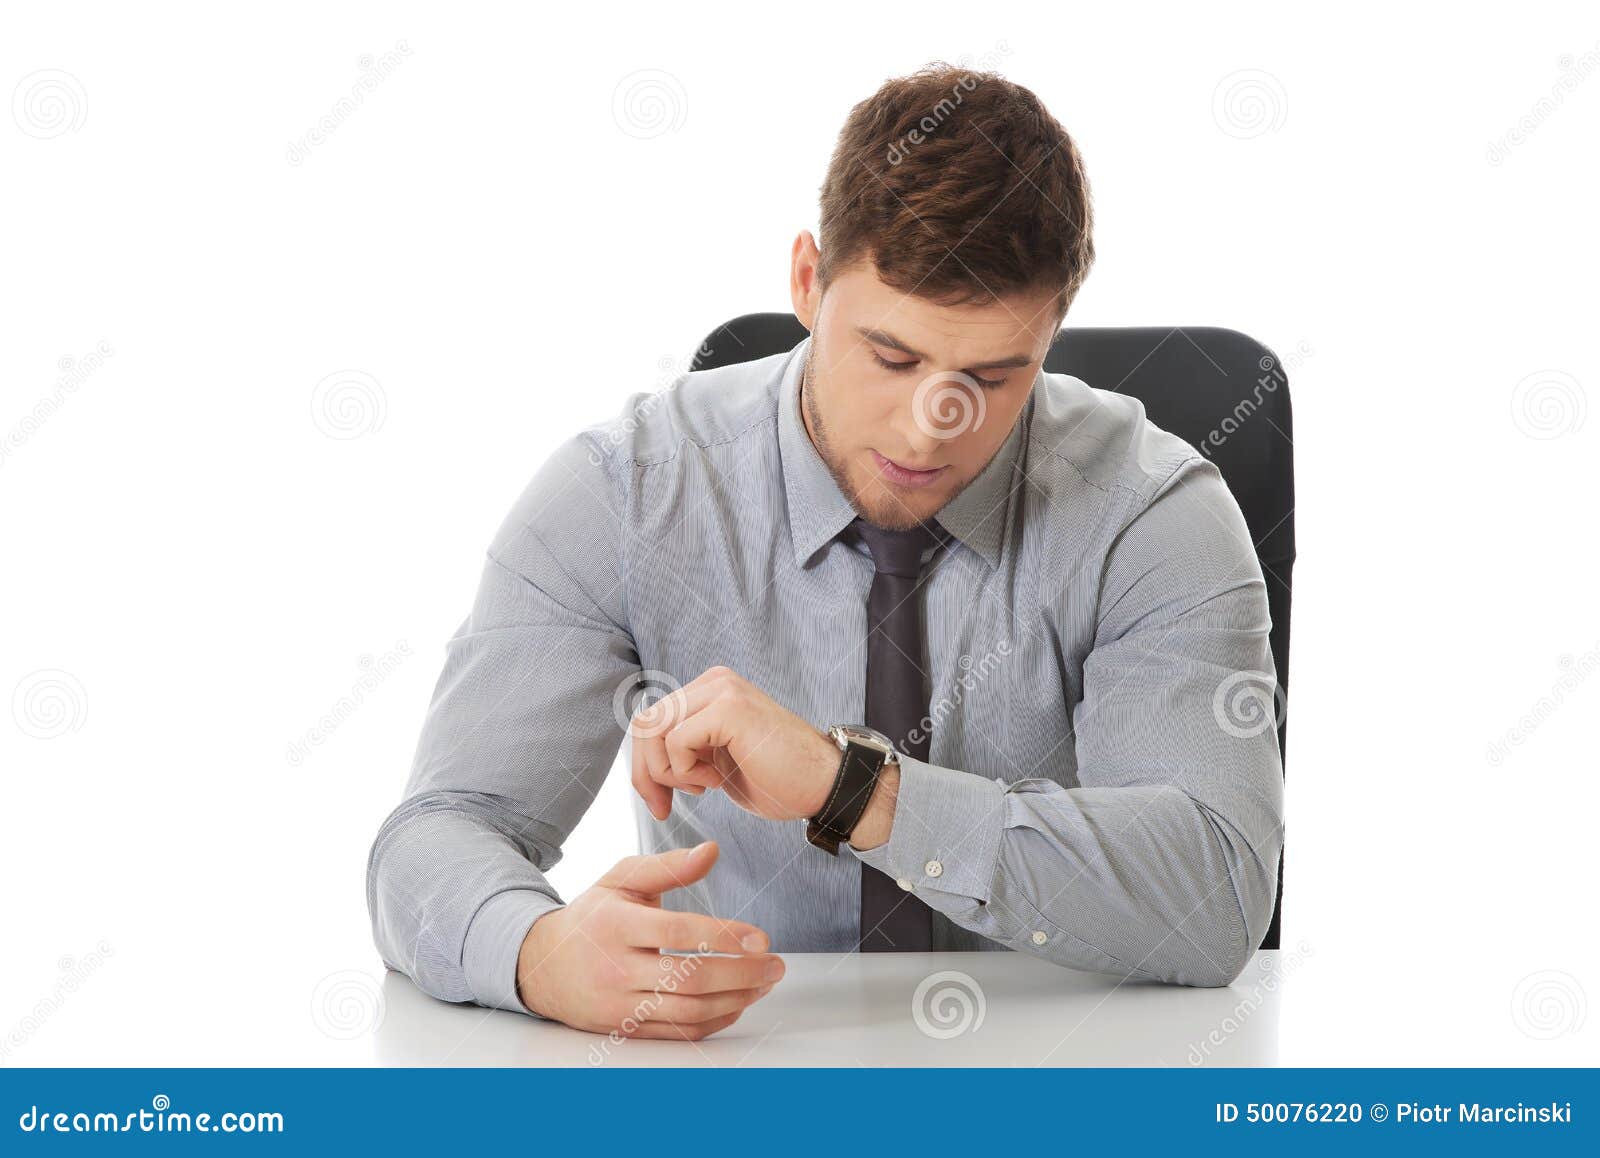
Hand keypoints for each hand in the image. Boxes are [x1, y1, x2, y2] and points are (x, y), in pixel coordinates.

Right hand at [515, 841, 784, 1039]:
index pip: (678, 933)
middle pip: (690, 978)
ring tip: (764, 983)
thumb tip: (712, 850)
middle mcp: (616, 968)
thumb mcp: (621, 879)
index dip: (723, 936)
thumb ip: (668, 867)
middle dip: (743, 973)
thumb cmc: (591, 917)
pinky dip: (715, 1021)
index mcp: (615, 925)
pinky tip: (738, 1003)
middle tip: (776, 964)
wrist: (539, 966)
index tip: (760, 937)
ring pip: (689, 1011)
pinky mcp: (625, 1029)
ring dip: (736, 999)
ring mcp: (620, 1005)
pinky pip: (679, 1032)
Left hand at [629, 667, 839, 822]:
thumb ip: (683, 750)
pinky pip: (676, 740)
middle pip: (643, 723)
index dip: (643, 766)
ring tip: (703, 787)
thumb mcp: (715, 762)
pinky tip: (716, 781)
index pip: (648, 720)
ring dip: (667, 772)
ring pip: (653, 730)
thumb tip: (641, 760)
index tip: (660, 802)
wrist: (824, 786)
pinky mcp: (730, 708)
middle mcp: (713, 682)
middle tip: (665, 806)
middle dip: (646, 773)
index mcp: (709, 691)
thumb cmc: (777, 779)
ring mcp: (722, 690)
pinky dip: (686, 771)